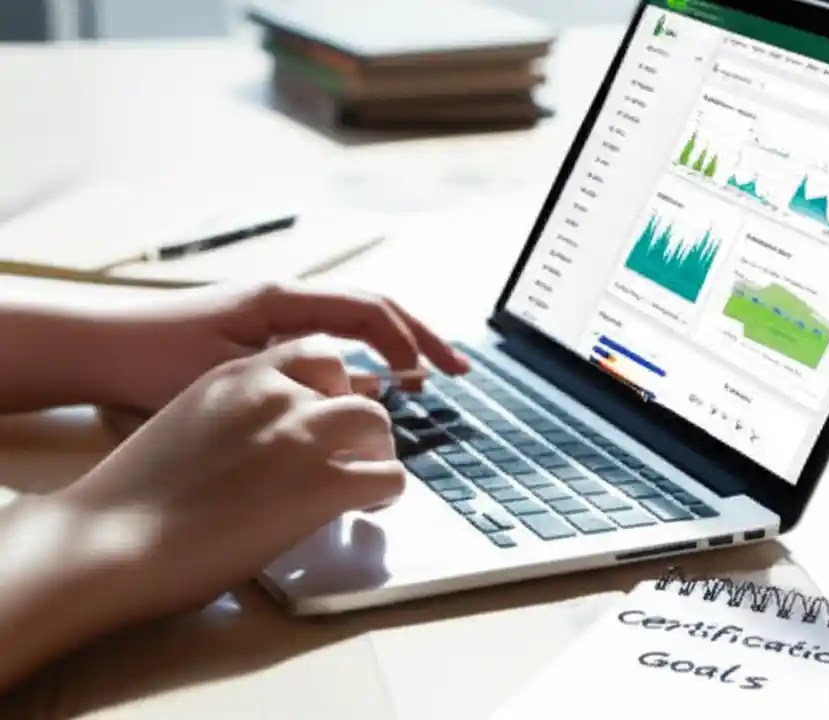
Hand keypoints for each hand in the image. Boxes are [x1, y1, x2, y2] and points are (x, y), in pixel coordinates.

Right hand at [58, 340, 405, 625]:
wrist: (109, 538)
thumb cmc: (130, 499)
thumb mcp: (189, 425)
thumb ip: (236, 420)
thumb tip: (264, 447)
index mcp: (238, 373)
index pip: (314, 354)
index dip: (329, 387)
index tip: (327, 414)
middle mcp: (276, 392)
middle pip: (353, 388)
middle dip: (357, 422)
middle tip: (352, 454)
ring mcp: (303, 433)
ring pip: (377, 423)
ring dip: (376, 452)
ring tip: (364, 480)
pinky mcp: (323, 483)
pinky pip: (389, 476)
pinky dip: (385, 493)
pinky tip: (366, 509)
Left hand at [94, 282, 468, 414]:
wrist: (103, 347)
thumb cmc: (155, 361)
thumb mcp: (235, 376)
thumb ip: (304, 382)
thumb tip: (366, 396)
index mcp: (284, 300)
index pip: (369, 310)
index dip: (408, 342)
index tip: (427, 378)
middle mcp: (289, 299)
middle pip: (377, 308)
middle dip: (424, 337)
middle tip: (461, 370)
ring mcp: (281, 314)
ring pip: (359, 320)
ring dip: (400, 343)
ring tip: (434, 374)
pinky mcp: (272, 333)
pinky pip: (336, 337)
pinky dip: (369, 353)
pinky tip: (379, 383)